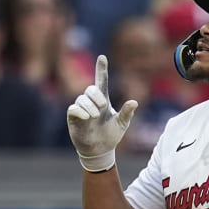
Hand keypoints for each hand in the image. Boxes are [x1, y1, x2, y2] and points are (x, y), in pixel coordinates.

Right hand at [66, 55, 137, 171]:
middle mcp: (91, 102)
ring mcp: (81, 109)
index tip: (102, 57)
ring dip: (90, 106)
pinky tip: (87, 117)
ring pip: (82, 99)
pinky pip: (73, 109)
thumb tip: (135, 102)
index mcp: (103, 100)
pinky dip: (80, 111)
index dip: (101, 69)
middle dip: (96, 96)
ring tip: (95, 116)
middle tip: (103, 106)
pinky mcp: (74, 117)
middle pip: (90, 89)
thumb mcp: (121, 124)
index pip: (101, 81)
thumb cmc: (110, 136)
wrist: (100, 150)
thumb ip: (126, 113)